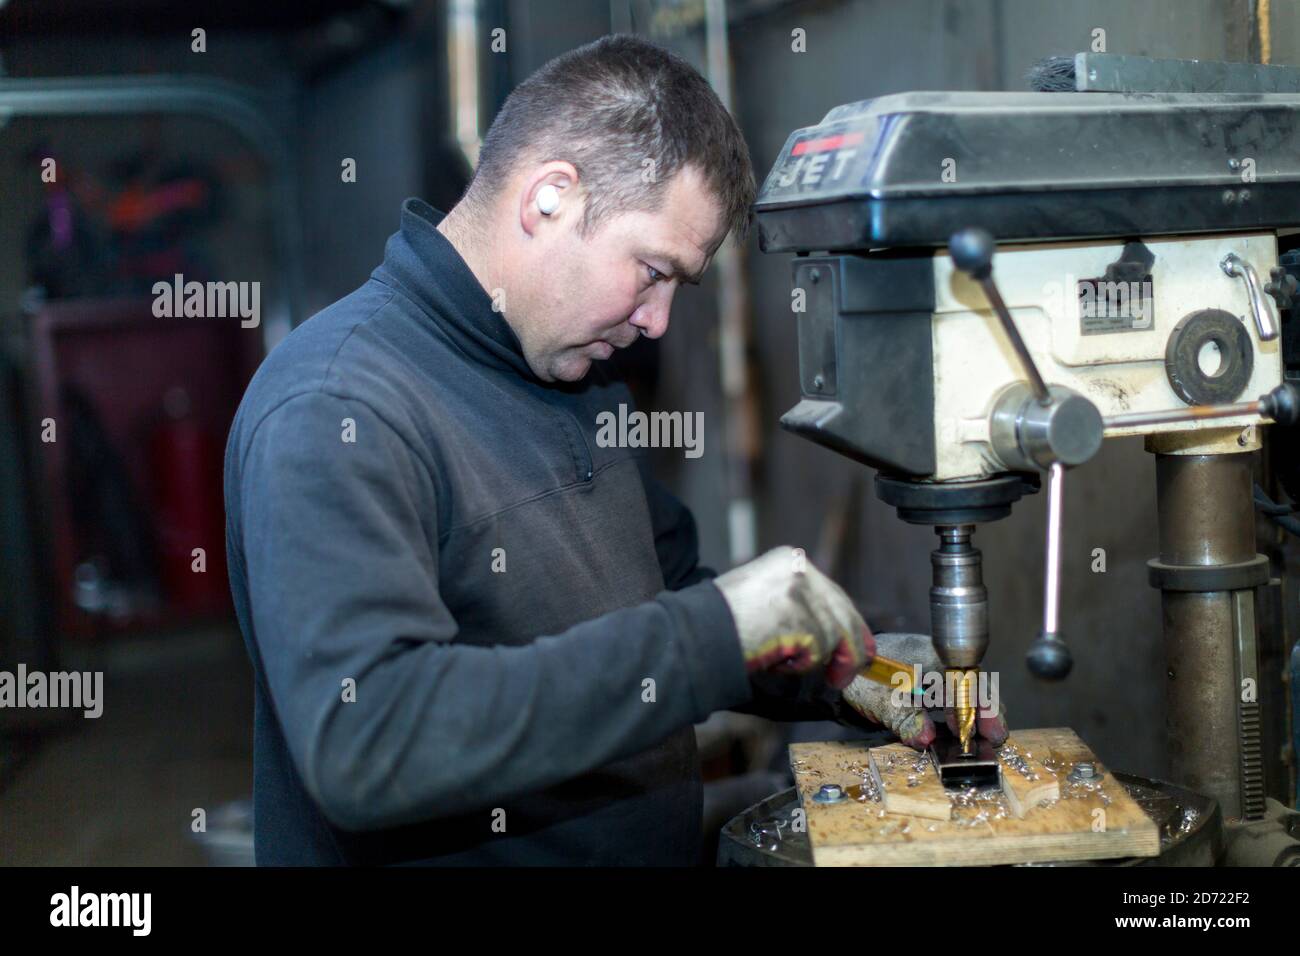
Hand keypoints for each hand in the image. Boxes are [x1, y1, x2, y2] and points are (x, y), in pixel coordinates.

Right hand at [715, 546, 872, 688]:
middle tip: (842, 676)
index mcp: (790, 559)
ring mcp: (799, 592)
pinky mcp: (798, 616)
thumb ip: (798, 602)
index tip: (858, 651)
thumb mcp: (763, 594)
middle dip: (849, 650)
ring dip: (814, 658)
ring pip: (834, 637)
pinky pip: (819, 651)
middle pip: (844, 615)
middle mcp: (799, 569)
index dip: (849, 627)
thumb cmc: (721, 622)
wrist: (696, 631)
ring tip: (782, 659)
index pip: (836, 595)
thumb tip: (837, 633)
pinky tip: (777, 659)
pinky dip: (802, 664)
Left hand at [840, 632, 1008, 749]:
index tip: (993, 730)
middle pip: (972, 688)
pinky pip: (949, 700)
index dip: (984, 707)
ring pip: (963, 694)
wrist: (844, 665)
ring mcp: (934, 673)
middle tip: (993, 741)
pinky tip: (956, 735)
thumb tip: (927, 738)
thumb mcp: (880, 699)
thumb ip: (904, 718)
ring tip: (978, 741)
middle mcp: (938, 662)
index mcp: (933, 658)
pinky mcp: (927, 685)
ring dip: (972, 717)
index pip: (969, 682)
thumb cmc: (863, 675)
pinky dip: (956, 717)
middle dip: (984, 714)